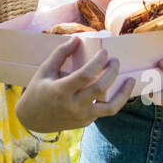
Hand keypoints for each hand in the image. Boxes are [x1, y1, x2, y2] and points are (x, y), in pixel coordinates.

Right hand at [14, 37, 134, 132]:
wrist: (32, 119)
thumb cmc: (37, 91)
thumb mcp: (44, 70)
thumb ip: (60, 54)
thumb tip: (77, 39)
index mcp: (60, 90)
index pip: (85, 75)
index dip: (98, 62)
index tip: (104, 52)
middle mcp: (72, 106)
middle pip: (100, 88)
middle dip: (112, 72)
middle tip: (115, 61)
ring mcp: (81, 117)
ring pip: (110, 107)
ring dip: (123, 92)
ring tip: (130, 80)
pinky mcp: (85, 122)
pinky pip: (104, 111)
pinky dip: (112, 100)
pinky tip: (117, 89)